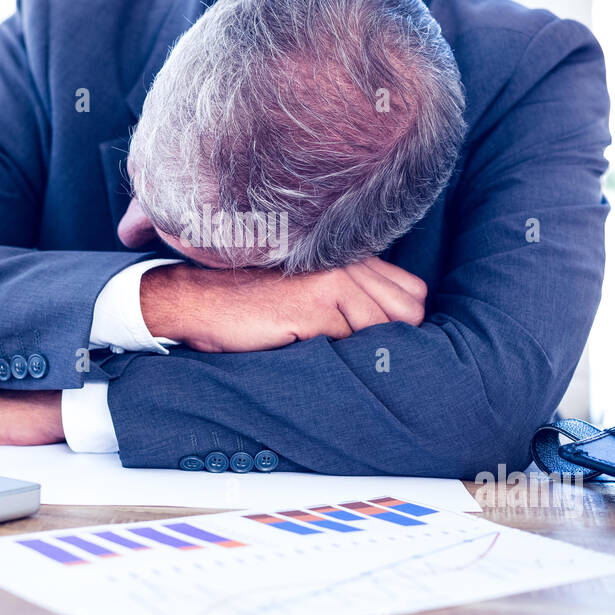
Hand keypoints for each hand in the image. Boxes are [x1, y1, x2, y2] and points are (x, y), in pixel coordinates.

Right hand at [141, 256, 426, 352]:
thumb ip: (352, 298)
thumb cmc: (255, 303)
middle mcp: (347, 263)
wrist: (201, 301)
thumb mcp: (310, 290)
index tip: (378, 340)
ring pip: (382, 330)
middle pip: (409, 313)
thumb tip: (395, 335)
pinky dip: (337, 358)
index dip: (403, 323)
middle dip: (392, 339)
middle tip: (361, 354)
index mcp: (351, 257)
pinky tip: (311, 353)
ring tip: (331, 354)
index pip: (414, 294)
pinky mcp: (313, 305)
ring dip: (362, 352)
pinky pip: (349, 342)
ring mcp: (331, 282)